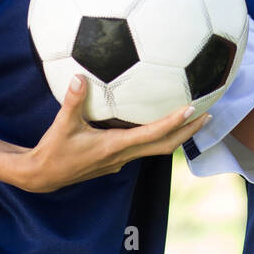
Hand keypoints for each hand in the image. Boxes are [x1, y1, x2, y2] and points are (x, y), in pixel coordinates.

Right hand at [20, 75, 210, 191]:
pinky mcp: (116, 159)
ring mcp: (121, 160)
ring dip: (177, 135)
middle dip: (188, 132)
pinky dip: (159, 135)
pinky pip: (144, 146)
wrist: (43, 176)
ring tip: (194, 117)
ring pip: (157, 148)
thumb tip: (78, 77)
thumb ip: (72, 101)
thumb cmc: (53, 151)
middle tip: (209, 114)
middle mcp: (123, 155)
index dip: (173, 123)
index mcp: (115, 146)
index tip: (192, 109)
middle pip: (165, 146)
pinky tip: (160, 121)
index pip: (152, 135)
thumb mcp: (62, 125)